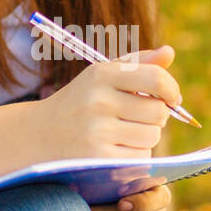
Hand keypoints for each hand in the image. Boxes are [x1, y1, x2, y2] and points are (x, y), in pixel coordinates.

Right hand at [35, 45, 181, 160]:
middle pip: (159, 112)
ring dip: (146, 137)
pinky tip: (116, 149)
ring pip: (152, 136)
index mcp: (101, 75)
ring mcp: (97, 132)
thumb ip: (137, 64)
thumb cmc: (79, 102)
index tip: (172, 98)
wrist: (38, 135)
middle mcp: (99, 101)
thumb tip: (169, 52)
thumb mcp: (102, 76)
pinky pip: (140, 158)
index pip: (156, 79)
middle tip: (139, 117)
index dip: (172, 90)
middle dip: (157, 116)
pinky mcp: (99, 158)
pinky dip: (135, 155)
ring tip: (123, 133)